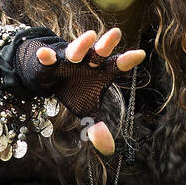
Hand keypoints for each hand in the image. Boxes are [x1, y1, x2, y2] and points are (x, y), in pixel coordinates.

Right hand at [0, 27, 145, 155]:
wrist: (51, 76)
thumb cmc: (76, 90)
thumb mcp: (87, 110)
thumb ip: (98, 127)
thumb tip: (109, 150)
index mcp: (101, 71)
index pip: (117, 64)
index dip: (128, 60)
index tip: (141, 54)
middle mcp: (88, 61)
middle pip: (100, 52)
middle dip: (107, 44)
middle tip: (116, 34)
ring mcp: (69, 58)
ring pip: (77, 49)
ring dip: (82, 44)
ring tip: (90, 36)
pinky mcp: (50, 60)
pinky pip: (49, 57)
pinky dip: (47, 56)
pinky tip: (44, 54)